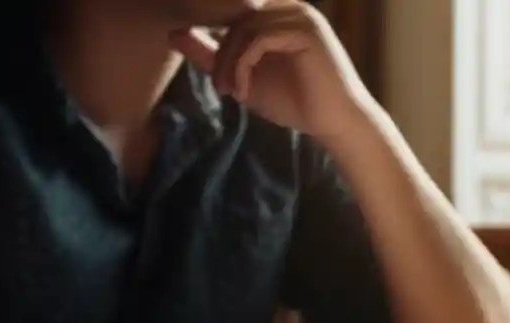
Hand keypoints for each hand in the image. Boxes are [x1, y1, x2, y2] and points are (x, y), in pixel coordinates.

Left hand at [169, 0, 375, 142]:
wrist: (336, 125)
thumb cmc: (296, 103)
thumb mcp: (243, 77)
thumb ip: (211, 55)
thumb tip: (173, 34)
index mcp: (279, 12)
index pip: (234, 11)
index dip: (215, 35)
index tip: (210, 69)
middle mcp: (291, 7)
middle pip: (236, 16)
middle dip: (220, 52)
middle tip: (219, 88)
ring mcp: (301, 17)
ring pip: (245, 27)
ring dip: (229, 63)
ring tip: (231, 93)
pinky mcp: (306, 33)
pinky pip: (259, 39)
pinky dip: (243, 66)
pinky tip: (244, 92)